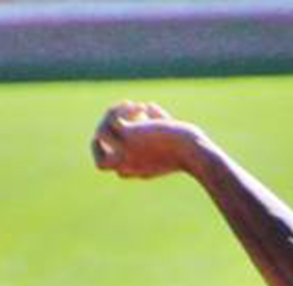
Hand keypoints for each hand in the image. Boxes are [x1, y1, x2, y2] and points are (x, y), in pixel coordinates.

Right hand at [91, 101, 206, 179]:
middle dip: (103, 144)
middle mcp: (127, 165)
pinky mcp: (126, 136)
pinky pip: (112, 119)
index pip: (117, 169)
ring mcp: (124, 151)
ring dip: (111, 119)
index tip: (137, 137)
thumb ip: (158, 125)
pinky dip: (123, 109)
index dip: (121, 152)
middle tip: (118, 123)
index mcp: (139, 172)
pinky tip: (140, 106)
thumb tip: (147, 106)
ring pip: (99, 135)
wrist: (193, 152)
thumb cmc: (191, 149)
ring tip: (129, 107)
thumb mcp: (174, 141)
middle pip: (100, 162)